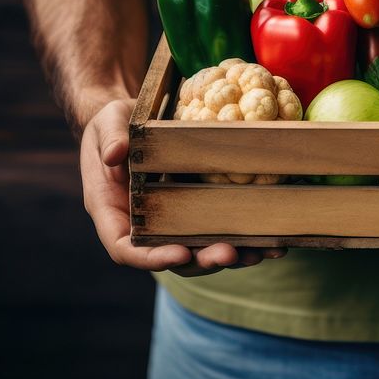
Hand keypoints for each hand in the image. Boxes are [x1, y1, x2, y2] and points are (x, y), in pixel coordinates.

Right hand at [81, 99, 286, 276]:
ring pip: (200, 250)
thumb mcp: (107, 123)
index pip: (128, 249)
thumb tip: (114, 155)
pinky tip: (272, 240)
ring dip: (231, 255)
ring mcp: (172, 220)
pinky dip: (244, 237)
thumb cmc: (114, 122)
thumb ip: (110, 137)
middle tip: (231, 253)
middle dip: (203, 260)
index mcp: (114, 213)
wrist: (135, 119)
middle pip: (172, 257)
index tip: (181, 254)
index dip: (154, 258)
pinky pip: (218, 229)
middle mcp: (144, 225)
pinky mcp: (197, 209)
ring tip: (261, 252)